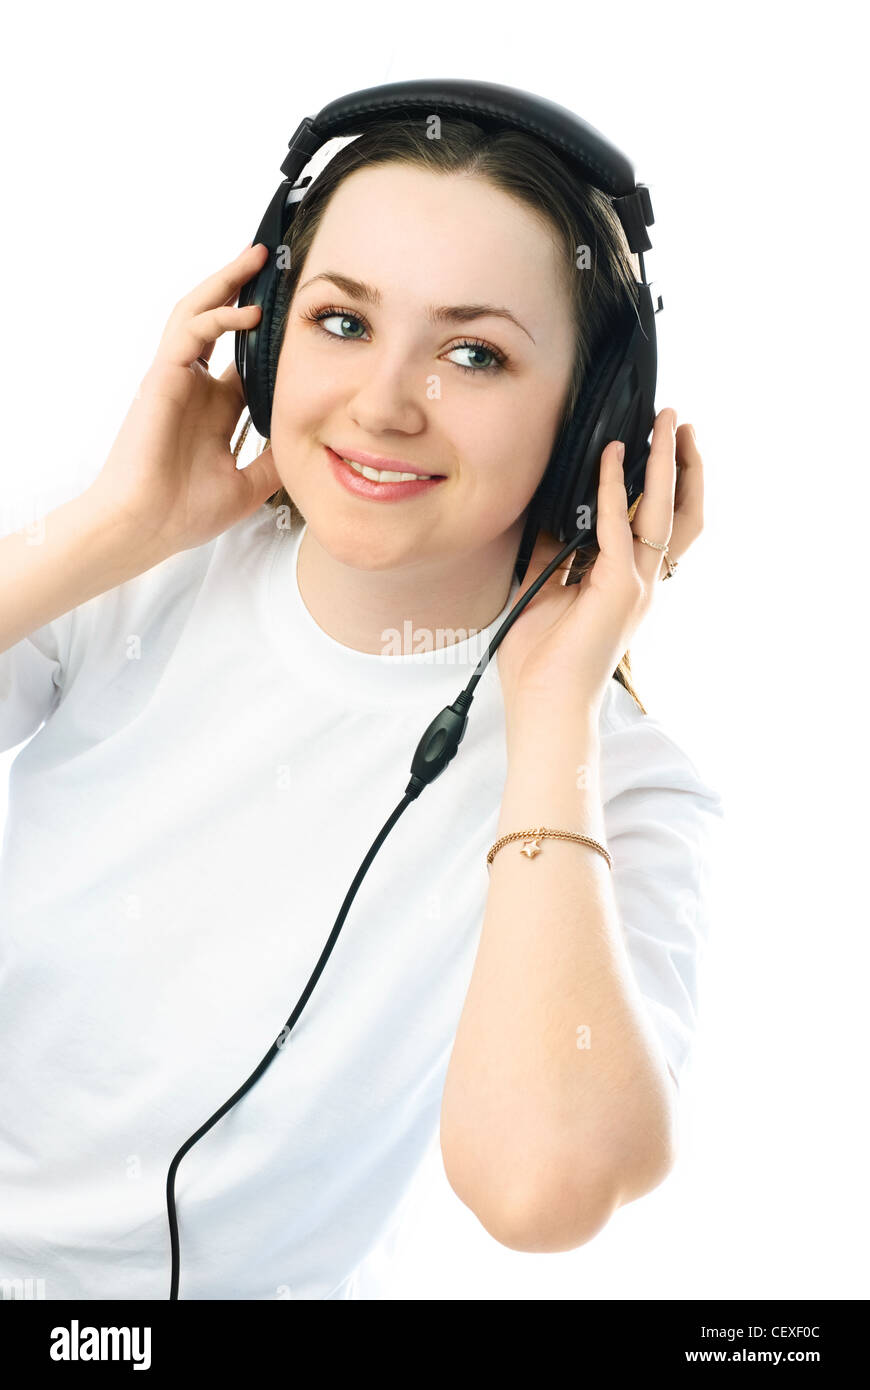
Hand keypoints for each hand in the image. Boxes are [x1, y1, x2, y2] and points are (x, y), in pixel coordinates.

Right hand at [86, 243, 281, 560]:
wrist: (145, 527)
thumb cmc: (184, 512)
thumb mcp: (250, 485)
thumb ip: (275, 460)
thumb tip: (313, 444)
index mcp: (213, 410)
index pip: (243, 360)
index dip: (267, 339)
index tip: (298, 320)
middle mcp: (194, 388)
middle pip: (218, 324)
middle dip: (241, 291)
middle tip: (271, 265)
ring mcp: (176, 379)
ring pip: (199, 314)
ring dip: (225, 285)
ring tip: (253, 260)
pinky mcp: (161, 377)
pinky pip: (189, 332)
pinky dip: (217, 317)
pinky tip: (247, 313)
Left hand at [496, 408, 703, 729]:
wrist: (544, 703)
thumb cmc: (542, 661)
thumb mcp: (545, 591)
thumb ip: (553, 553)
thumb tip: (548, 514)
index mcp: (629, 585)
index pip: (657, 525)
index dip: (662, 484)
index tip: (655, 445)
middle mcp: (643, 583)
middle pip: (679, 512)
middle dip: (682, 464)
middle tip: (678, 423)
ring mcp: (637, 586)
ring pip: (664, 510)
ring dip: (666, 463)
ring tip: (667, 423)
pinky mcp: (619, 588)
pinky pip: (620, 526)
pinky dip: (615, 487)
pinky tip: (610, 456)